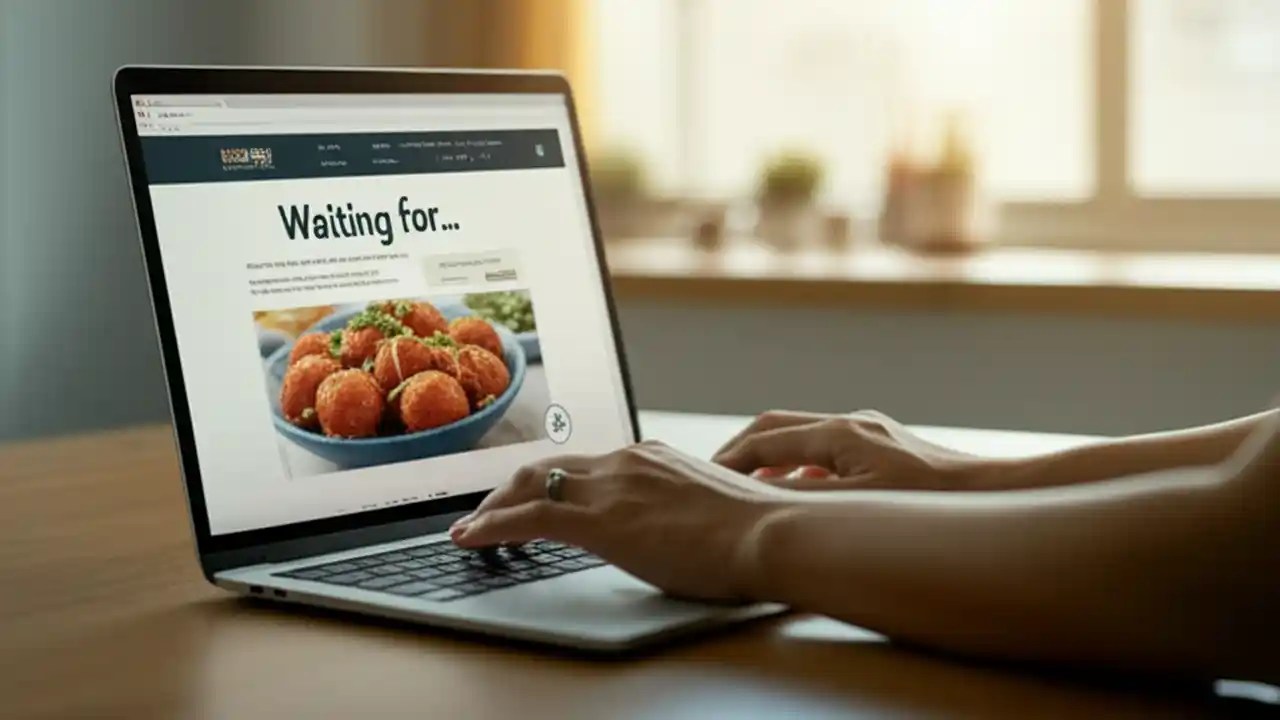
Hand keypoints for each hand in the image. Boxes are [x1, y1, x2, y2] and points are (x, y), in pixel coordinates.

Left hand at [450, 441, 777, 600]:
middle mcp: (626, 462)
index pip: (586, 464)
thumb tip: (678, 526)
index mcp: (652, 458)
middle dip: (512, 486)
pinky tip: (470, 537)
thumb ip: (683, 508)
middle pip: (551, 466)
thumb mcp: (712, 510)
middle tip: (489, 508)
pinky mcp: (601, 519)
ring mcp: (611, 486)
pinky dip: (491, 525)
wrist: (771, 533)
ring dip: (495, 505)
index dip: (553, 480)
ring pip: (532, 485)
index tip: (537, 494)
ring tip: (472, 526)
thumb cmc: (758, 532)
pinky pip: (529, 517)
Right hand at [714, 410, 985, 490]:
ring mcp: (870, 433)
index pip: (762, 441)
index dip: (726, 463)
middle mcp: (851, 424)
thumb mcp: (855, 507)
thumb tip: (753, 497)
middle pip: (776, 428)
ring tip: (750, 491)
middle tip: (712, 479)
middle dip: (740, 453)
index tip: (701, 482)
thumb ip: (799, 501)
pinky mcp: (885, 448)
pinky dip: (803, 469)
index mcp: (838, 434)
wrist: (992, 493)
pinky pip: (828, 451)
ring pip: (801, 438)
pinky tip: (806, 497)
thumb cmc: (930, 504)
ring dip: (771, 461)